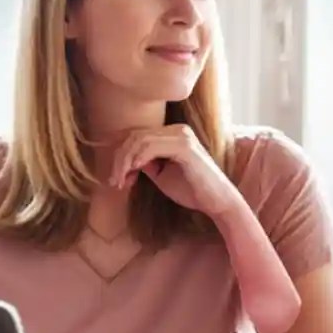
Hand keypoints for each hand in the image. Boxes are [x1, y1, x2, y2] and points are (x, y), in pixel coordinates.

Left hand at [108, 124, 243, 218]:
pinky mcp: (184, 147)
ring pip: (140, 140)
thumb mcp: (161, 174)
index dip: (122, 157)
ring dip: (124, 162)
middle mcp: (177, 129)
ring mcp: (182, 135)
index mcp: (173, 133)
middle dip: (119, 160)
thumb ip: (146, 163)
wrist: (217, 202)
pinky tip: (134, 173)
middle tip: (114, 182)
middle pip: (135, 136)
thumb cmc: (192, 190)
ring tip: (121, 181)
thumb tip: (126, 160)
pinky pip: (151, 147)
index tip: (117, 180)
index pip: (138, 137)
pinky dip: (137, 159)